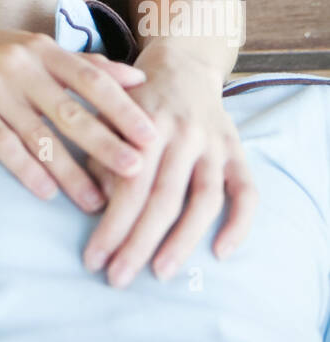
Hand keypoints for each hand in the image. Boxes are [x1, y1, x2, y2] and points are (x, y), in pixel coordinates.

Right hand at [0, 16, 157, 211]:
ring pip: (40, 135)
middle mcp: (21, 65)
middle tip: (138, 172)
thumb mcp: (30, 48)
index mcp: (42, 49)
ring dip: (71, 172)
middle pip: (72, 110)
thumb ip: (82, 63)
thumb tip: (136, 77)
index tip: (153, 136)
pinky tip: (46, 193)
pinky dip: (26, 169)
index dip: (124, 109)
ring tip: (95, 202)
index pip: (93, 79)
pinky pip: (2, 143)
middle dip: (107, 144)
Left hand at [81, 40, 257, 287]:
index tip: (95, 259)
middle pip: (164, 198)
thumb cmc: (134, 97)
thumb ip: (101, 152)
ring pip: (204, 199)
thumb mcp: (108, 112)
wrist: (182, 63)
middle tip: (118, 278)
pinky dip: (240, 223)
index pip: (129, 184)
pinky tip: (220, 252)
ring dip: (183, 241)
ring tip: (161, 273)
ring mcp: (214, 143)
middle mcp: (183, 133)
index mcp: (146, 123)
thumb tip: (99, 204)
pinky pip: (247, 191)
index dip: (112, 226)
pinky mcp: (237, 150)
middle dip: (139, 243)